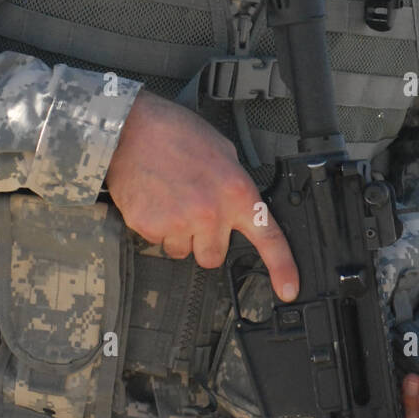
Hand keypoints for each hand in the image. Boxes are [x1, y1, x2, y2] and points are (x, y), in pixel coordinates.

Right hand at [105, 89, 299, 300]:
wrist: (130, 128)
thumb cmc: (174, 133)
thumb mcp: (222, 152)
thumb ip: (233, 185)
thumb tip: (236, 203)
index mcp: (235, 192)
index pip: (268, 237)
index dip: (282, 268)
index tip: (288, 289)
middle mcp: (210, 212)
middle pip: (213, 257)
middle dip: (203, 241)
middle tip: (192, 212)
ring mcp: (178, 222)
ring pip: (181, 251)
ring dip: (176, 234)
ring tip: (169, 198)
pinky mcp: (148, 226)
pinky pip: (155, 240)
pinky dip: (153, 225)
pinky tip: (152, 199)